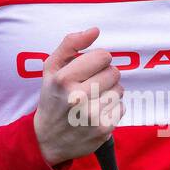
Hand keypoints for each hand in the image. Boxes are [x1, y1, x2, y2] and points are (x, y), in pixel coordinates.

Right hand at [33, 27, 124, 166]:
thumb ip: (70, 44)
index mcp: (64, 79)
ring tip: (93, 100)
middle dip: (105, 76)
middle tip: (90, 86)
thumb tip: (95, 30)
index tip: (89, 69)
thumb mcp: (51, 69)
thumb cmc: (52, 98)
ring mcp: (92, 115)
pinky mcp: (103, 129)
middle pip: (114, 72)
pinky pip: (121, 107)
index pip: (103, 56)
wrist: (47, 139)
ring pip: (119, 89)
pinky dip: (112, 109)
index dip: (98, 60)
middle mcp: (77, 97)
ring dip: (109, 92)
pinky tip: (96, 113)